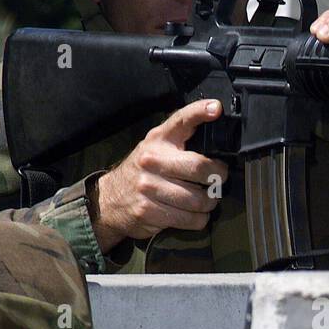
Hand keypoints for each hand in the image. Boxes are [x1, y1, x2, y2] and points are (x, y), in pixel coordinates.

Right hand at [89, 100, 229, 252]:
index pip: (181, 120)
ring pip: (199, 199)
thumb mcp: (156, 148)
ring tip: (205, 200)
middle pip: (199, 167)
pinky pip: (190, 219)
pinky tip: (192, 214)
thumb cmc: (142, 172)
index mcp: (158, 140)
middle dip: (218, 177)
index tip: (216, 108)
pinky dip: (199, 219)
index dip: (199, 112)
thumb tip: (215, 138)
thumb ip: (181, 140)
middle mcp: (152, 160)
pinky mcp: (149, 211)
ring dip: (209, 203)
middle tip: (219, 179)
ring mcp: (148, 186)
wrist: (110, 199)